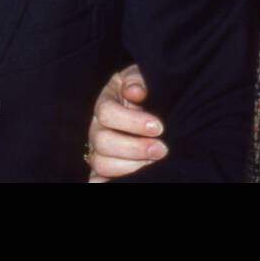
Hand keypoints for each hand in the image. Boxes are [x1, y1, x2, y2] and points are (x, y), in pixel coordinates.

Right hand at [86, 64, 166, 181]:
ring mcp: (99, 151)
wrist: (150, 107)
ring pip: (101, 164)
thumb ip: (138, 79)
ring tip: (155, 164)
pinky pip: (97, 180)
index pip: (106, 112)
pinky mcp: (104, 169)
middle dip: (135, 148)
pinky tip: (134, 179)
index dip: (132, 122)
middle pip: (102, 142)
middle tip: (162, 149)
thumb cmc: (146, 92)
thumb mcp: (142, 78)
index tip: (158, 127)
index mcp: (105, 104)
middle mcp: (97, 128)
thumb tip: (136, 91)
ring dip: (130, 167)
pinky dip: (107, 183)